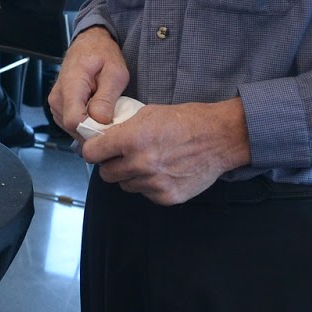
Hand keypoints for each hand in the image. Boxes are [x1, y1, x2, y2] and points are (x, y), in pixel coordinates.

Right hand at [48, 26, 127, 132]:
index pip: (74, 120)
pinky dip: (86, 123)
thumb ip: (106, 98)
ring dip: (91, 126)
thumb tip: (100, 120)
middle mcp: (57, 97)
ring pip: (74, 129)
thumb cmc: (103, 55)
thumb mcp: (115, 73)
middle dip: (95, 128)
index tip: (110, 125)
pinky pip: (72, 126)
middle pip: (74, 128)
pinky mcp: (58, 109)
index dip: (94, 128)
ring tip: (104, 110)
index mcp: (71, 84)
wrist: (89, 45)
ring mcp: (55, 104)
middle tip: (112, 116)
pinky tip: (95, 111)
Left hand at [80, 99, 251, 205]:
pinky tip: (161, 172)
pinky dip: (149, 186)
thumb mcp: (148, 114)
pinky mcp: (167, 197)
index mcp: (132, 139)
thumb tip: (102, 138)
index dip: (92, 151)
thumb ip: (123, 129)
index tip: (96, 150)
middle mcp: (141, 163)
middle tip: (121, 157)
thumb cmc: (185, 121)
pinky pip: (145, 194)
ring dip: (130, 176)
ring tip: (146, 162)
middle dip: (110, 165)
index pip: (92, 153)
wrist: (219, 138)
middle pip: (106, 174)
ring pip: (126, 185)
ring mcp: (154, 183)